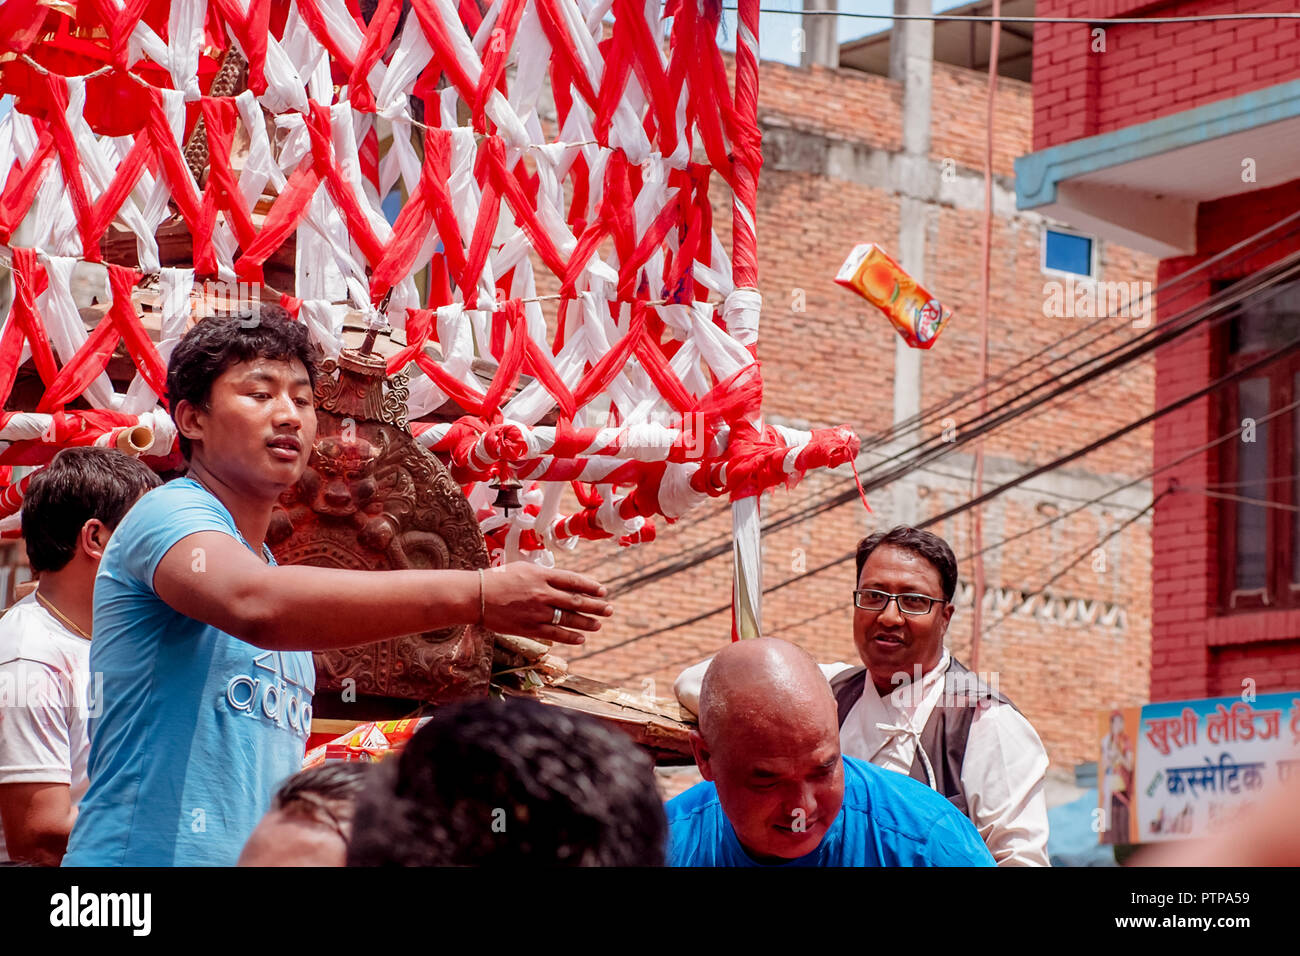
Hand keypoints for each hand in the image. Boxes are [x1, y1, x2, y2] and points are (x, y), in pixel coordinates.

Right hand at [481, 562, 611, 644]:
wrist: (477, 596)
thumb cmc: (499, 579)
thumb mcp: (524, 568)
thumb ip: (545, 575)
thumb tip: (565, 583)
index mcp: (542, 575)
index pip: (573, 581)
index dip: (590, 587)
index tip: (603, 591)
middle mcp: (543, 593)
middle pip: (576, 600)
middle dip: (596, 606)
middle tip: (609, 609)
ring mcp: (537, 611)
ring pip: (569, 618)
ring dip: (587, 622)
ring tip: (599, 624)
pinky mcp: (530, 627)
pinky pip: (556, 633)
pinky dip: (570, 637)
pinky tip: (581, 639)